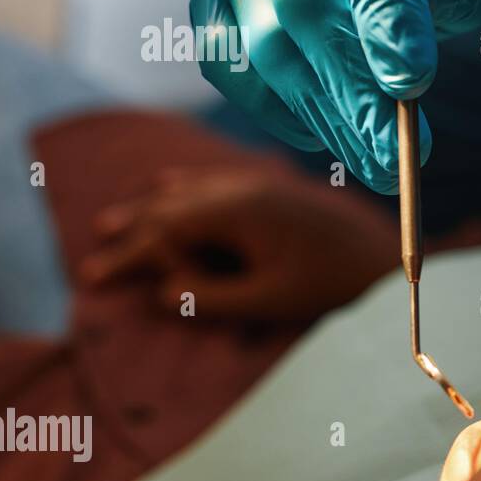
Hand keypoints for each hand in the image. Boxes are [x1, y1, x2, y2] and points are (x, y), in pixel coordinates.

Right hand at [80, 166, 397, 320]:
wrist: (388, 257)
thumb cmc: (334, 285)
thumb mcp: (271, 300)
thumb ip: (214, 298)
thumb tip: (162, 293)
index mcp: (240, 212)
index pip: (165, 230)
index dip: (128, 255)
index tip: (95, 278)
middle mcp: (245, 188)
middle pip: (170, 207)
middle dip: (130, 233)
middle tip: (92, 257)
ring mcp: (260, 184)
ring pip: (189, 190)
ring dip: (150, 207)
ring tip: (112, 222)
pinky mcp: (275, 188)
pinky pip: (216, 180)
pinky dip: (184, 187)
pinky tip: (168, 185)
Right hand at [191, 0, 480, 193]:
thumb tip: (409, 66)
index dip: (385, 10)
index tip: (413, 84)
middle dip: (353, 89)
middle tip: (394, 158)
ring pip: (261, 37)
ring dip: (320, 113)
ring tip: (371, 161)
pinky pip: (225, 57)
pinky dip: (272, 107)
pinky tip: (319, 134)